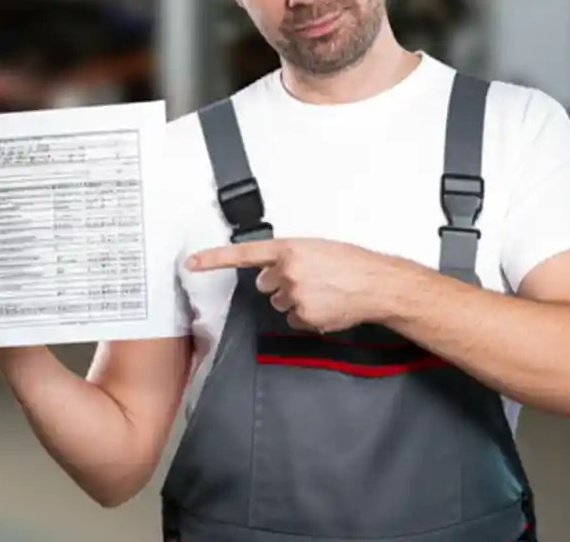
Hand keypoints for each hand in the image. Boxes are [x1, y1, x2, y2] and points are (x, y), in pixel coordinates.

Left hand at [185, 238, 414, 333]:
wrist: (377, 284)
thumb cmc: (351, 263)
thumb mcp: (316, 248)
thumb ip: (288, 257)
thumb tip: (270, 275)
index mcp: (288, 248)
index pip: (242, 253)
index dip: (213, 259)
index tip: (191, 262)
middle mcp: (287, 271)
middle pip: (265, 285)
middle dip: (280, 284)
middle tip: (309, 279)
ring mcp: (294, 295)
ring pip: (280, 303)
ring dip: (295, 300)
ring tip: (323, 292)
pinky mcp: (304, 316)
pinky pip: (294, 320)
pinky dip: (308, 316)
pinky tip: (327, 306)